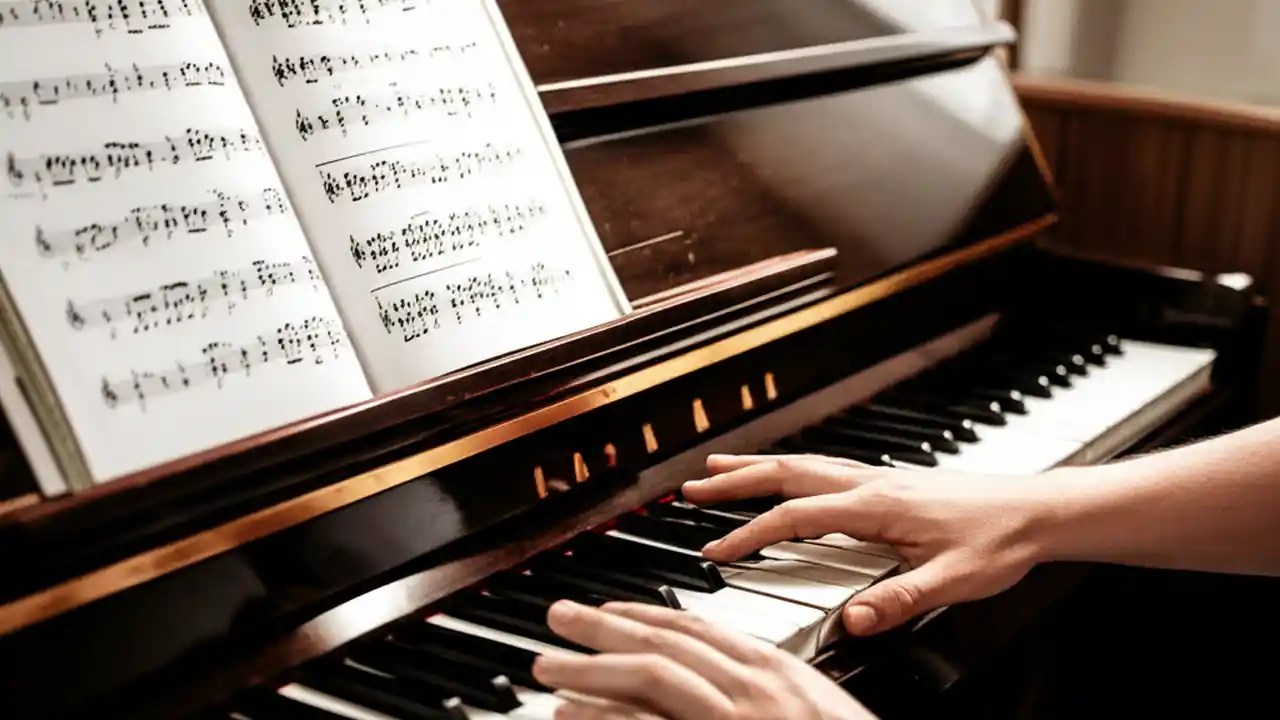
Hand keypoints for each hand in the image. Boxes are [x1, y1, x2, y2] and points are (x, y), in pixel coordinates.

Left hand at [532, 600, 876, 719]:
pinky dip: (608, 717)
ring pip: (651, 677)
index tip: (610, 609)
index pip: (698, 628)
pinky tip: (573, 713)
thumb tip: (725, 677)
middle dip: (604, 626)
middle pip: (664, 643)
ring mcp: (735, 718)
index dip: (646, 614)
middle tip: (559, 616)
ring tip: (549, 664)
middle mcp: (752, 688)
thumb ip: (767, 685)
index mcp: (775, 668)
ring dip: (592, 666)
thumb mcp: (810, 704)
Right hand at [684, 454, 1054, 635]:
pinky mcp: (892, 481)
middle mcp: (871, 484)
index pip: (794, 518)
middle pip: (786, 475)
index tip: (713, 550)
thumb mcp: (952, 581)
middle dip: (734, 481)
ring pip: (803, 464)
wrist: (1038, 510)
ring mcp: (880, 478)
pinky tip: (790, 473)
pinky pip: (825, 467)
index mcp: (875, 506)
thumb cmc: (999, 540)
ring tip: (721, 467)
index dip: (748, 535)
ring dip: (757, 465)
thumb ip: (899, 599)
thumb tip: (852, 618)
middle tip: (691, 488)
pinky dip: (792, 467)